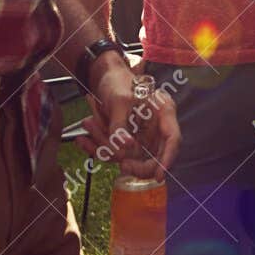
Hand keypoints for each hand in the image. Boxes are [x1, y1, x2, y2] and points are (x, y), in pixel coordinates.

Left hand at [77, 55, 180, 178]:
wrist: (103, 78)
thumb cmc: (117, 82)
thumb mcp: (118, 100)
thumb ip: (120, 125)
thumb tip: (125, 147)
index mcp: (163, 112)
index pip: (172, 139)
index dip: (168, 159)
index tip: (159, 176)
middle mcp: (156, 127)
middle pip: (153, 156)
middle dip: (136, 164)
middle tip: (122, 166)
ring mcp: (142, 137)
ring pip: (129, 156)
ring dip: (105, 147)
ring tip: (87, 123)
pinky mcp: (127, 142)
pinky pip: (115, 152)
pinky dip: (97, 148)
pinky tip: (82, 139)